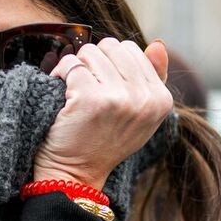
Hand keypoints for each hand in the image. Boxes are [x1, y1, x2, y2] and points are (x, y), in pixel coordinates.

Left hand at [33, 38, 172, 190]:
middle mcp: (144, 99)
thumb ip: (152, 79)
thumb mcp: (138, 116)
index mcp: (160, 100)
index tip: (102, 90)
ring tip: (74, 95)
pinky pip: (70, 65)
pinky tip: (62, 97)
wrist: (75, 176)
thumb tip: (157, 43)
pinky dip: (59, 75)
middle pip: (111, 46)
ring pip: (90, 52)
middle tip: (85, 91)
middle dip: (93, 63)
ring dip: (75, 69)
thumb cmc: (102, 143)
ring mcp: (118, 98)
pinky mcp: (90, 99)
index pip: (132, 50)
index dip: (109, 65)